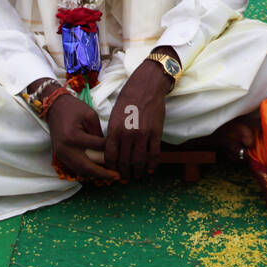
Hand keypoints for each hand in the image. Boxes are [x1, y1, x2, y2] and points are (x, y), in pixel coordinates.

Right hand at [47, 92, 119, 183]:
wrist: (54, 108)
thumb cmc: (73, 109)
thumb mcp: (90, 115)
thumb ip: (98, 133)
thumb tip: (107, 148)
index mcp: (73, 137)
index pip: (96, 147)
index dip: (110, 149)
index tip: (121, 152)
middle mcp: (65, 149)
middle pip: (87, 167)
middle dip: (103, 174)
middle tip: (117, 177)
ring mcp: (61, 155)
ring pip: (80, 171)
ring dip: (95, 175)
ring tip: (110, 175)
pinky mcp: (60, 156)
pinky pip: (75, 168)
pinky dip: (86, 171)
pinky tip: (98, 171)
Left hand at [104, 59, 170, 180]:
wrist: (146, 87)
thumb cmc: (128, 99)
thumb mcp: (115, 115)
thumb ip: (113, 133)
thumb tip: (111, 152)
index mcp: (114, 129)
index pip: (110, 156)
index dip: (111, 168)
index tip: (113, 173)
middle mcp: (127, 133)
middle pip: (124, 161)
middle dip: (124, 173)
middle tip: (125, 179)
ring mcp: (143, 134)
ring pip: (139, 160)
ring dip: (138, 171)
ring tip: (137, 176)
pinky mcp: (156, 132)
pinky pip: (154, 154)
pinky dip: (153, 165)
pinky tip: (151, 170)